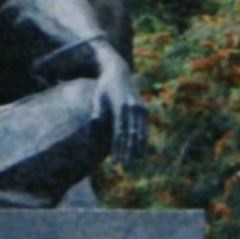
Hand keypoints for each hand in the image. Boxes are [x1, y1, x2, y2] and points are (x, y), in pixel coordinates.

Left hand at [93, 45, 147, 168]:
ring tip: (135, 163)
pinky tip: (141, 150)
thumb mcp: (97, 97)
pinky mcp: (143, 108)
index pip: (119, 133)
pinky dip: (143, 140)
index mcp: (120, 106)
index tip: (116, 162)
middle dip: (129, 153)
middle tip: (127, 168)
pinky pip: (144, 127)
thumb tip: (95, 125)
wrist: (118, 71)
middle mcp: (132, 108)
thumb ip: (98, 112)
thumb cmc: (103, 86)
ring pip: (141, 133)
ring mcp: (140, 108)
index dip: (118, 148)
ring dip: (138, 149)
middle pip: (132, 135)